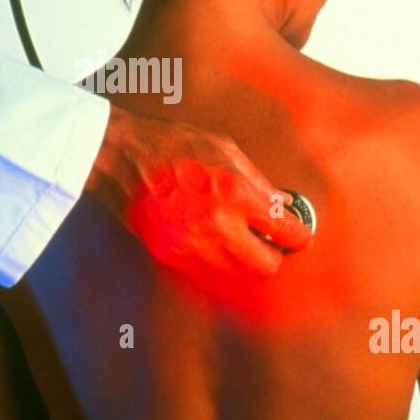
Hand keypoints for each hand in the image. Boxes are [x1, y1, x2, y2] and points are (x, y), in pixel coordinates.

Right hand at [85, 104, 312, 276]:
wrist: (120, 157)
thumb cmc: (173, 144)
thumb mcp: (224, 148)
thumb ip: (257, 180)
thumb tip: (282, 204)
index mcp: (235, 194)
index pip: (286, 231)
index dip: (299, 235)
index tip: (298, 233)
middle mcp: (216, 225)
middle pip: (266, 267)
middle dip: (272, 255)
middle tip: (267, 240)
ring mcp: (190, 245)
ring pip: (235, 274)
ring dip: (241, 258)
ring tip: (234, 235)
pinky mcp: (168, 254)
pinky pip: (204, 271)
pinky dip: (213, 259)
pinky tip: (208, 236)